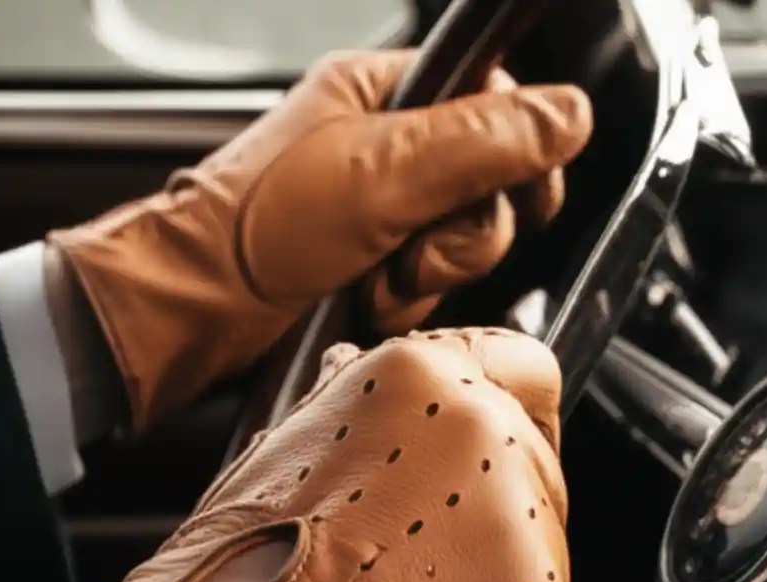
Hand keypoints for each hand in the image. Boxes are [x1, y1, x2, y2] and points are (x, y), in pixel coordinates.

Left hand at [48, 49, 592, 430]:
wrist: (194, 306)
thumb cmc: (255, 227)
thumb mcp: (384, 172)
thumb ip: (484, 141)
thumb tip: (572, 113)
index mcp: (385, 91)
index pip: (497, 101)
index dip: (517, 152)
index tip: (515, 191)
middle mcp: (388, 141)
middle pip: (491, 180)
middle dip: (463, 230)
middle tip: (418, 241)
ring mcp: (381, 202)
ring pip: (465, 237)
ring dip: (432, 270)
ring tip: (377, 275)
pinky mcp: (372, 254)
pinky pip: (431, 275)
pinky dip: (408, 296)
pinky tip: (368, 297)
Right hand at [60, 328, 574, 581]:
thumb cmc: (242, 562)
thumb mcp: (286, 445)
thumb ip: (351, 402)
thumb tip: (359, 373)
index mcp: (430, 379)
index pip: (524, 366)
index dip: (512, 403)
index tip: (500, 436)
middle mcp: (493, 434)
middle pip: (534, 465)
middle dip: (489, 501)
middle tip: (417, 546)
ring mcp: (527, 526)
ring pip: (536, 551)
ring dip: (487, 574)